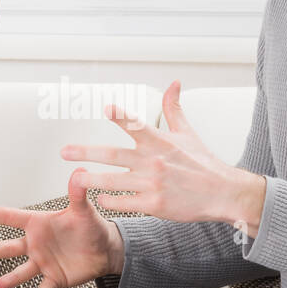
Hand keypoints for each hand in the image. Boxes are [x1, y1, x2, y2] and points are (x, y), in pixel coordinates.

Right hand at [0, 168, 122, 287]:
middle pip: (9, 248)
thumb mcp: (83, 210)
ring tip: (1, 284)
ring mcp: (43, 262)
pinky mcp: (54, 278)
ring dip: (12, 278)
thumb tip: (80, 171)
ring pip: (22, 271)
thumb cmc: (90, 226)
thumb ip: (78, 193)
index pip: (10, 217)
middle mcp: (35, 244)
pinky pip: (45, 287)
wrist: (104, 249)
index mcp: (38, 224)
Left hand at [58, 80, 267, 230]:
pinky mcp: (154, 205)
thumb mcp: (188, 133)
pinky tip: (99, 198)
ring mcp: (152, 184)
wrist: (222, 193)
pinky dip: (110, 200)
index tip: (106, 108)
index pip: (137, 125)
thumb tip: (174, 82)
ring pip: (113, 182)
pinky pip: (124, 202)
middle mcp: (154, 162)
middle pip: (114, 155)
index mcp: (160, 142)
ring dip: (91, 180)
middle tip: (65, 152)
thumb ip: (173, 108)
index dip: (121, 116)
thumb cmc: (203, 162)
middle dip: (86, 153)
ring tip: (74, 179)